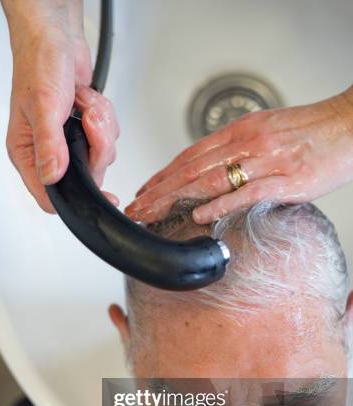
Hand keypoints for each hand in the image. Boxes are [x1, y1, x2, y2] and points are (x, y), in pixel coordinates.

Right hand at [2, 0, 119, 211]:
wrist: (56, 38)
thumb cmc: (38, 66)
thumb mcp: (43, 108)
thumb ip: (49, 146)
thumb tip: (52, 177)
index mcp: (27, 154)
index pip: (50, 196)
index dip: (75, 200)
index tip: (101, 198)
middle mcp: (47, 152)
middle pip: (86, 176)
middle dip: (95, 147)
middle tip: (89, 121)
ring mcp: (68, 142)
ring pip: (100, 156)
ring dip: (100, 127)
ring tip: (84, 104)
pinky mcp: (85, 131)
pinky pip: (107, 138)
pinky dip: (104, 117)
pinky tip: (87, 100)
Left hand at [125, 88, 352, 223]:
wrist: (349, 126)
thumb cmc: (310, 131)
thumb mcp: (265, 132)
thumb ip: (237, 151)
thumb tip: (212, 173)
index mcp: (240, 132)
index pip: (190, 155)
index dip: (163, 175)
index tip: (145, 191)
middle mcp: (246, 143)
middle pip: (192, 168)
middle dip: (159, 190)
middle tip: (137, 207)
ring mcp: (265, 161)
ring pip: (210, 180)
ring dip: (176, 199)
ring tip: (153, 213)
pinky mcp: (286, 180)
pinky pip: (247, 193)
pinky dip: (220, 204)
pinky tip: (200, 216)